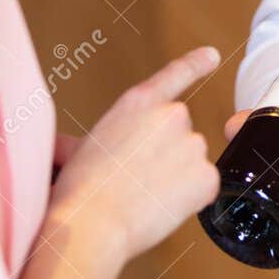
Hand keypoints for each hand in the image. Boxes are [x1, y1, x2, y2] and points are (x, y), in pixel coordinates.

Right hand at [48, 46, 221, 266]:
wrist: (92, 223)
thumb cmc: (80, 190)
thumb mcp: (84, 146)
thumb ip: (102, 137)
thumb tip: (66, 148)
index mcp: (139, 102)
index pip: (176, 75)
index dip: (196, 64)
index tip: (212, 55)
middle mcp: (172, 115)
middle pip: (180, 133)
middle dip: (165, 154)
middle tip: (136, 180)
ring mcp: (193, 144)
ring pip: (190, 161)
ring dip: (175, 176)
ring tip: (142, 196)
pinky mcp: (207, 176)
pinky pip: (202, 187)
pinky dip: (188, 199)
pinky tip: (159, 206)